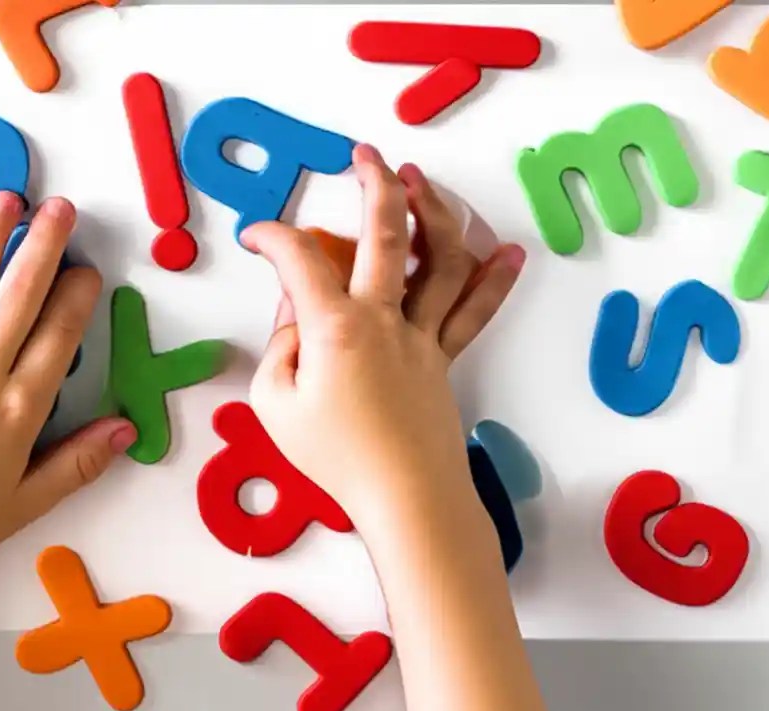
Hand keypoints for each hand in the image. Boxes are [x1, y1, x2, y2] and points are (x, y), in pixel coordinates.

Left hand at [0, 191, 136, 582]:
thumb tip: (125, 431)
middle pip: (18, 293)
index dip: (78, 295)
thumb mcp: (28, 501)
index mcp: (18, 409)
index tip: (88, 270)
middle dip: (45, 245)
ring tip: (9, 201)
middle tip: (62, 210)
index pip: (60, 334)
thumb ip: (79, 463)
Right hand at [244, 145, 524, 517]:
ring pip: (439, 258)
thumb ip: (279, 347)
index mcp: (335, 327)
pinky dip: (494, 279)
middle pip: (385, 234)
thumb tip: (294, 313)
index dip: (272, 237)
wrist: (406, 498)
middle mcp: (383, 317)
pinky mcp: (445, 357)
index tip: (257, 237)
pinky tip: (511, 250)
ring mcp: (421, 335)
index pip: (299, 260)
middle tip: (363, 155)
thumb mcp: (276, 404)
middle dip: (373, 184)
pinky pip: (473, 311)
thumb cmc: (336, 458)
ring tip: (421, 180)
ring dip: (433, 211)